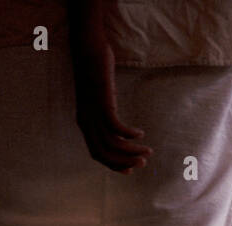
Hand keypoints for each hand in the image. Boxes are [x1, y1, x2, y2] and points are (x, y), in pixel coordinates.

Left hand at [70, 14, 151, 173]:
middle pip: (105, 153)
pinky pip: (117, 128)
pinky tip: (140, 133)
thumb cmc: (95, 71)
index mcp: (84, 123)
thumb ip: (103, 112)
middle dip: (124, 162)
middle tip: (142, 163)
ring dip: (131, 151)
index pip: (97, 154)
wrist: (88, 49)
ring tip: (147, 151)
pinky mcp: (102, 104)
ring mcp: (93, 113)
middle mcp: (86, 122)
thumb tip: (115, 124)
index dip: (113, 165)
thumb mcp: (98, 97)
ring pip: (113, 143)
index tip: (130, 169)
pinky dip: (129, 134)